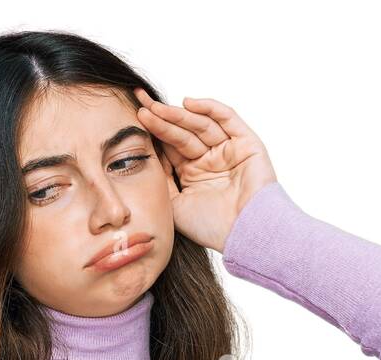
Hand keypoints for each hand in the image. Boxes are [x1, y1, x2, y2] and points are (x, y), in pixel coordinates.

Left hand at [134, 88, 276, 252]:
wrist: (243, 235)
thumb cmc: (212, 227)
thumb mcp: (174, 204)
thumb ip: (161, 178)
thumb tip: (145, 154)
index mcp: (193, 174)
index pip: (170, 145)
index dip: (154, 131)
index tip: (133, 117)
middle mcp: (210, 160)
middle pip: (183, 132)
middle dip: (162, 117)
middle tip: (141, 104)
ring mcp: (229, 150)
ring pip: (201, 125)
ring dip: (179, 115)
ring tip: (156, 107)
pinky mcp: (247, 144)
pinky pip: (228, 119)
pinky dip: (209, 108)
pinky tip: (188, 103)